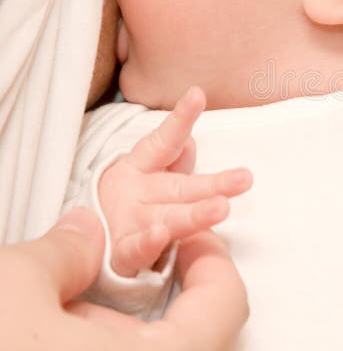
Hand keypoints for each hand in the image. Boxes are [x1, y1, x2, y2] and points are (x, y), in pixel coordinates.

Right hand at [0, 207, 247, 350]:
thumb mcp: (12, 288)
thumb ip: (68, 250)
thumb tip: (85, 236)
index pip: (226, 303)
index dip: (209, 258)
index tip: (191, 239)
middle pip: (186, 346)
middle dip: (145, 305)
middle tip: (102, 280)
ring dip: (111, 349)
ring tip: (52, 334)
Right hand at [98, 86, 251, 276]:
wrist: (88, 243)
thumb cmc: (137, 201)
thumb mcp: (154, 174)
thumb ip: (176, 156)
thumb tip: (192, 141)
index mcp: (141, 166)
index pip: (166, 141)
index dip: (181, 118)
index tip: (197, 94)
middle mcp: (134, 191)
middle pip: (180, 187)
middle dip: (214, 184)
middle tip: (245, 178)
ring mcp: (127, 222)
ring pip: (167, 217)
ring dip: (194, 215)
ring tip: (221, 208)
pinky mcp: (122, 255)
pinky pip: (136, 250)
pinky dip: (148, 244)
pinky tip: (161, 235)